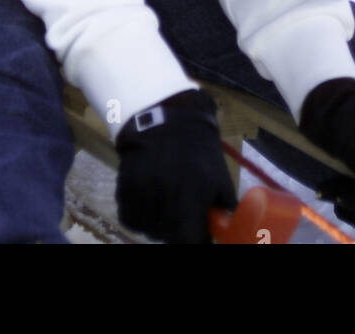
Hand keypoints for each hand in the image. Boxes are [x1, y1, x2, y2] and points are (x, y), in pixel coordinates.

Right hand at [115, 89, 236, 243]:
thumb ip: (225, 208)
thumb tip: (231, 233)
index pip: (187, 239)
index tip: (197, 234)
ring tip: (165, 209)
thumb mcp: (220, 175)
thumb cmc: (199, 149)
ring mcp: (141, 187)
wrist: (166, 115)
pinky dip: (139, 217)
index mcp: (192, 190)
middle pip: (166, 235)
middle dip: (176, 232)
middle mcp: (164, 190)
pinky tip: (149, 204)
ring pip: (146, 228)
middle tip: (183, 221)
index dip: (193, 239)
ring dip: (156, 226)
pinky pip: (128, 217)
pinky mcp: (124, 184)